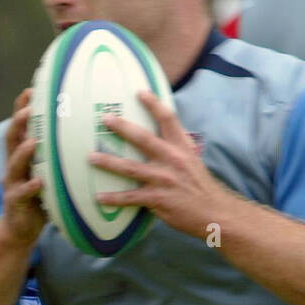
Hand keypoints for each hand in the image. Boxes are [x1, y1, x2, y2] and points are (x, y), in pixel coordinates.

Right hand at [0, 89, 47, 247]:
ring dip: (23, 151)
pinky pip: (22, 192)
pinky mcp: (15, 202)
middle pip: (12, 137)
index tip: (31, 88)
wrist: (20, 228)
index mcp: (22, 155)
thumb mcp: (48, 172)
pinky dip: (31, 186)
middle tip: (31, 108)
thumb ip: (57, 155)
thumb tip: (86, 134)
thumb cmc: (40, 196)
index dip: (22, 107)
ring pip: (14, 163)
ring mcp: (12, 183)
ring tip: (34, 141)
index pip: (20, 126)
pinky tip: (39, 182)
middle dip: (19, 121)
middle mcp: (14, 165)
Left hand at [89, 90, 231, 240]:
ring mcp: (164, 179)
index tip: (139, 92)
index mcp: (182, 146)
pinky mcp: (157, 199)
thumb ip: (175, 147)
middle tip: (105, 118)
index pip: (168, 119)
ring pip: (130, 167)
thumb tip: (158, 135)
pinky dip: (113, 198)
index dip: (154, 104)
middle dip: (122, 128)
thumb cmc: (199, 185)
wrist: (214, 212)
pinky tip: (98, 197)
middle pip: (144, 139)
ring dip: (108, 162)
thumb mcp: (191, 160)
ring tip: (90, 157)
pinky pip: (130, 197)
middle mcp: (172, 159)